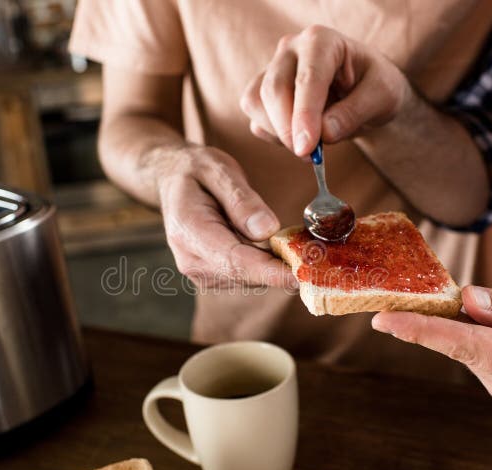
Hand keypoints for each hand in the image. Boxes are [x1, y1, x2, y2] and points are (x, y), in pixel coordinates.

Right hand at [156, 145, 296, 288]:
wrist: (172, 180)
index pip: (234, 260)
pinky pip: (246, 275)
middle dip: (282, 269)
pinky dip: (267, 266)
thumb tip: (268, 230)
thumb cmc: (196, 170)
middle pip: (245, 274)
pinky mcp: (213, 275)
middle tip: (319, 259)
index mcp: (189, 231)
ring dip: (276, 268)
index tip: (302, 274)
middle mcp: (191, 259)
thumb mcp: (218, 170)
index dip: (270, 271)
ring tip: (302, 249)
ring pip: (249, 278)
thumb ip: (241, 200)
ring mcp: (200, 271)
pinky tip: (282, 250)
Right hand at [240, 25, 409, 155]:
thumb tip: (324, 134)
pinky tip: (300, 137)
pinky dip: (275, 137)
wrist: (363, 90)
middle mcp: (290, 49)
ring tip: (313, 146)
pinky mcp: (262, 92)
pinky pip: (256, 119)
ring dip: (279, 133)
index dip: (305, 114)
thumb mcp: (382, 96)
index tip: (307, 147)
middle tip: (311, 156)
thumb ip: (355, 113)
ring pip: (256, 104)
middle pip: (274, 90)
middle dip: (288, 129)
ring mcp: (272, 69)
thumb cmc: (374, 86)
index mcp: (322, 41)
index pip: (307, 78)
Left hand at [372, 280, 491, 411]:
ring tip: (478, 301)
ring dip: (460, 322)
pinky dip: (471, 333)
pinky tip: (481, 316)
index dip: (423, 330)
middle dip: (432, 317)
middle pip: (462, 346)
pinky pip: (478, 354)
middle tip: (399, 290)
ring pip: (468, 349)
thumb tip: (466, 300)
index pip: (469, 346)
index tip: (385, 319)